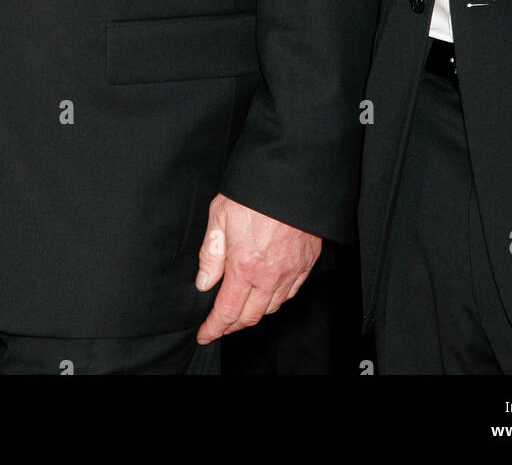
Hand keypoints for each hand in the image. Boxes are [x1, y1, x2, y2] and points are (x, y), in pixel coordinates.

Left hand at [195, 194, 320, 343]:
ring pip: (272, 308)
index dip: (214, 328)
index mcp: (244, 267)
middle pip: (250, 317)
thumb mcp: (219, 216)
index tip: (204, 334)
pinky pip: (291, 293)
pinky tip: (267, 293)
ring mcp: (291, 271)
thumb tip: (204, 283)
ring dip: (254, 314)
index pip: (227, 312)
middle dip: (232, 326)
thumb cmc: (254, 193)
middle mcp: (270, 276)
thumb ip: (211, 254)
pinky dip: (276, 300)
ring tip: (241, 309)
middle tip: (220, 324)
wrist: (291, 177)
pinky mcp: (307, 263)